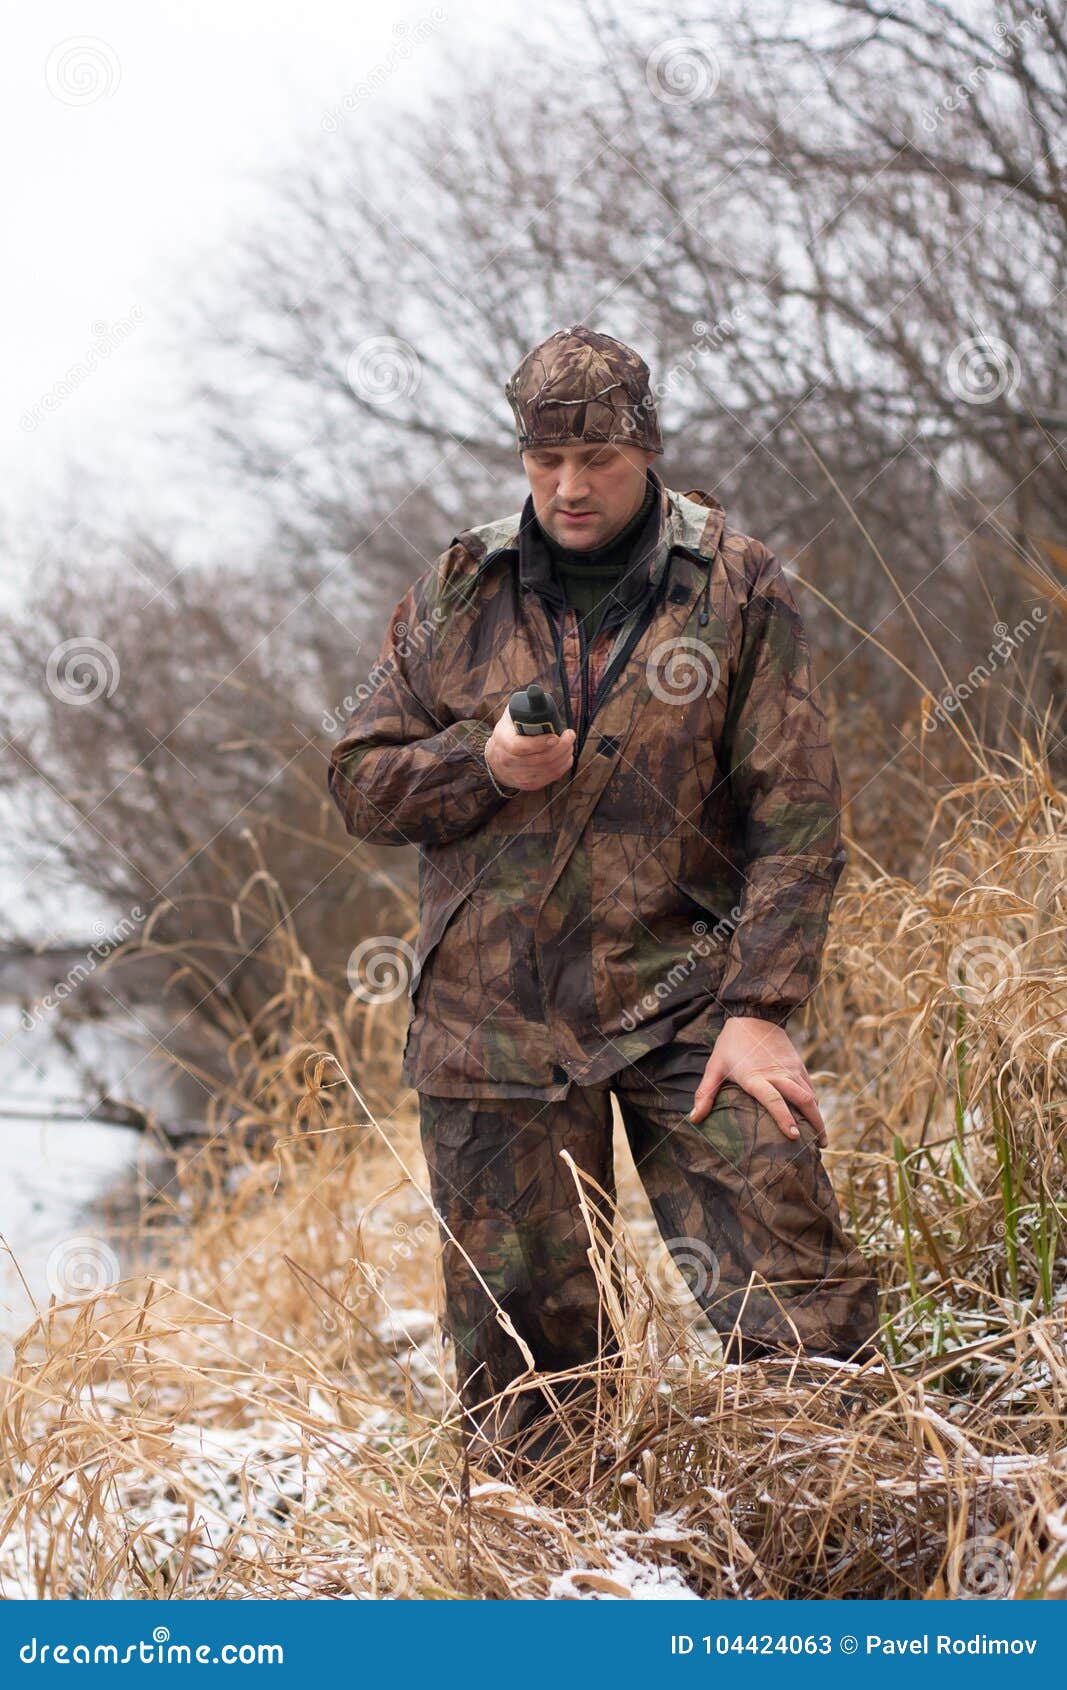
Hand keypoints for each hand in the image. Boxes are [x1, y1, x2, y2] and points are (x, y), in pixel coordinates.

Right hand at [485, 703, 576, 791]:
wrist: (497, 758)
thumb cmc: (508, 732)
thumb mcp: (510, 716)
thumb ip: (523, 706)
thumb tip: (536, 693)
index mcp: (502, 742)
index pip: (519, 747)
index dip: (539, 743)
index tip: (555, 735)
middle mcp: (508, 762)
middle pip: (540, 759)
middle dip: (561, 747)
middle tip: (569, 735)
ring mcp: (519, 776)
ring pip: (548, 768)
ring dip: (564, 755)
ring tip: (570, 743)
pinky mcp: (529, 784)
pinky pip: (551, 777)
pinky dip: (563, 765)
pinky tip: (567, 755)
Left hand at [686, 1016, 827, 1145]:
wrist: (753, 1015)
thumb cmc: (731, 1043)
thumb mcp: (714, 1067)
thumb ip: (705, 1094)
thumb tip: (693, 1119)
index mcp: (756, 1077)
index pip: (774, 1100)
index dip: (784, 1118)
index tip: (793, 1136)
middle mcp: (778, 1074)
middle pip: (802, 1100)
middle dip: (814, 1123)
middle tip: (819, 1146)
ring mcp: (791, 1069)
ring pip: (811, 1095)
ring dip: (818, 1116)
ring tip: (822, 1139)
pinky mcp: (798, 1064)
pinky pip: (810, 1086)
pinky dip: (815, 1103)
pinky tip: (816, 1116)